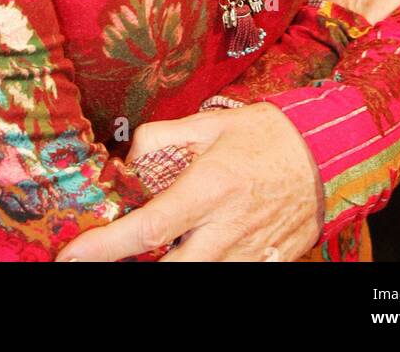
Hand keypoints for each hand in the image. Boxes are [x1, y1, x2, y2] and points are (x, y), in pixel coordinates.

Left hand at [53, 102, 322, 261]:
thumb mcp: (210, 123)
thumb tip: (126, 159)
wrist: (329, 155)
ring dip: (172, 262)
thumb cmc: (267, 135)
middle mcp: (224, 230)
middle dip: (135, 271)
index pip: (145, 230)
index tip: (70, 256)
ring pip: (197, 276)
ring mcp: (246, 254)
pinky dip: (205, 263)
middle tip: (107, 257)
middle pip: (168, 272)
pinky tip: (196, 246)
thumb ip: (162, 138)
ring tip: (162, 242)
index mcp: (208, 190)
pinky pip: (228, 275)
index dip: (102, 248)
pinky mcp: (265, 266)